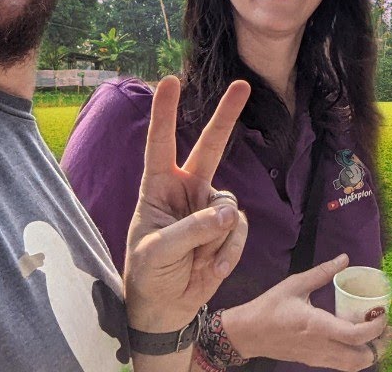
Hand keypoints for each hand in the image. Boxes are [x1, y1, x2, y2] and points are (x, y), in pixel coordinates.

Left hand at [124, 76, 250, 332]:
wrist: (166, 309)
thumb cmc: (148, 274)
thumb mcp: (157, 251)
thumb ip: (192, 228)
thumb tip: (229, 213)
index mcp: (156, 187)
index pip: (160, 144)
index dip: (165, 113)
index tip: (170, 81)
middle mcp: (186, 190)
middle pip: (210, 146)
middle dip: (227, 115)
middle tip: (243, 84)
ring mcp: (209, 208)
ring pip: (229, 205)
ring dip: (217, 235)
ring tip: (197, 259)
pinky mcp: (227, 229)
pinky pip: (238, 229)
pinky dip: (228, 251)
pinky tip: (212, 268)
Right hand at [220, 254, 389, 371]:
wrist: (248, 333)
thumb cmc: (269, 307)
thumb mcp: (295, 284)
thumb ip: (322, 273)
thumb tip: (344, 259)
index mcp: (317, 327)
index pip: (356, 336)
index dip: (376, 327)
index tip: (383, 313)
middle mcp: (321, 347)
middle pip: (361, 358)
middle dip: (379, 345)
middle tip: (386, 326)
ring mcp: (317, 358)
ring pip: (353, 366)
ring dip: (369, 352)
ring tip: (375, 334)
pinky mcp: (313, 361)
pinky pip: (342, 365)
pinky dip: (356, 356)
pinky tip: (356, 339)